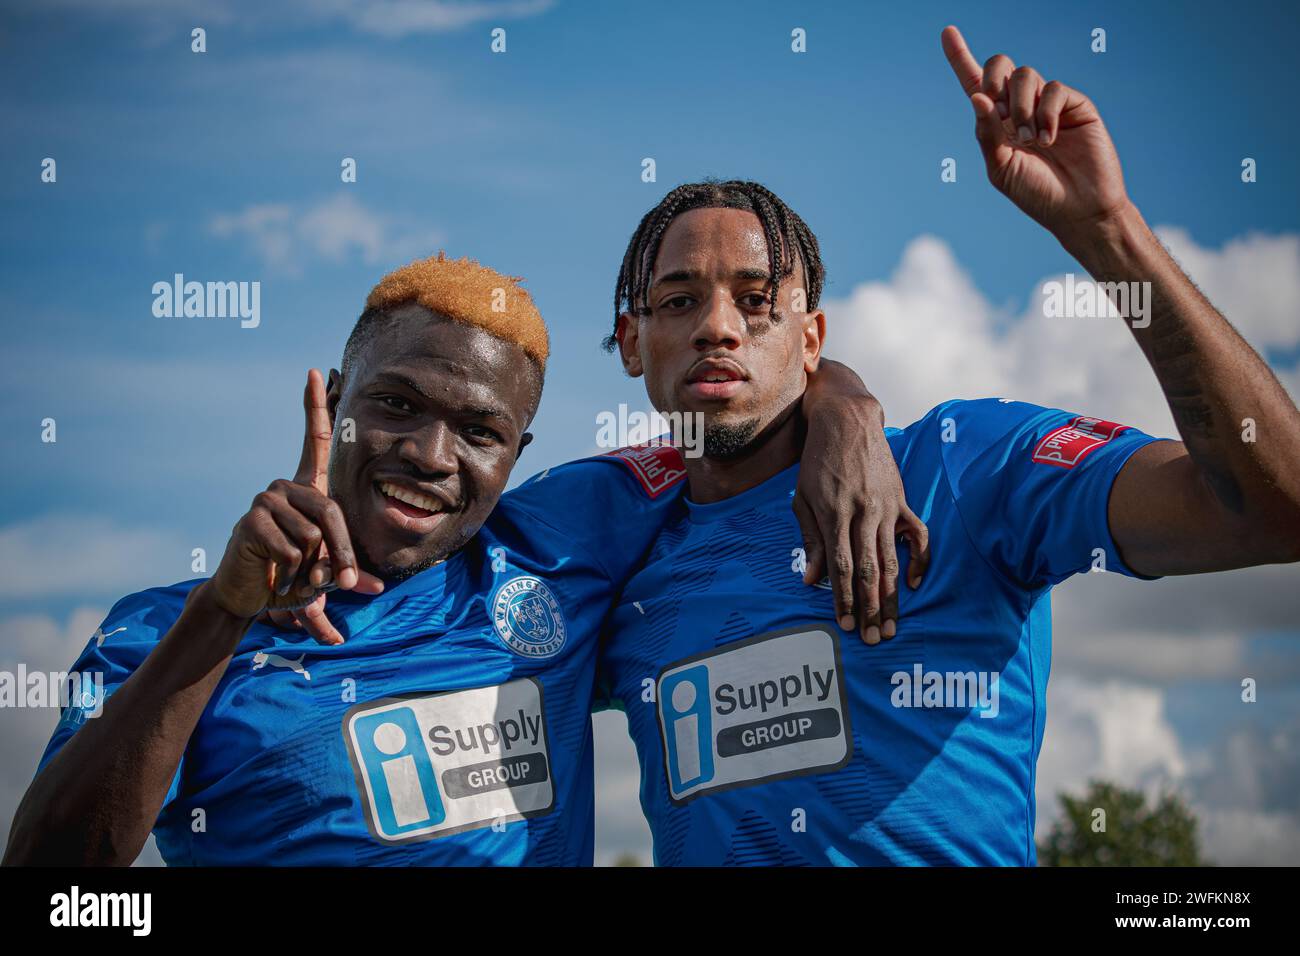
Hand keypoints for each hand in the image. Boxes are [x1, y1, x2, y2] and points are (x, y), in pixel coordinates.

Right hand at [209, 369, 382, 642]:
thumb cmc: (289, 579)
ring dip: (310, 567)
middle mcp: (284, 487)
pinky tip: (276, 574)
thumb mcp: (324, 574)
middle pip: (332, 513)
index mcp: (305, 489)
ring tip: (292, 574)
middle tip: (337, 582)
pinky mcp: (252, 520)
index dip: (314, 407)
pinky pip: (292, 548)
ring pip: (313, 535)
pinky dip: (291, 572)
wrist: (248, 596)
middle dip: (340, 554)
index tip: (316, 371)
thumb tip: (378, 587)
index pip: (313, 441)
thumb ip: (348, 573)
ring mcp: (265, 500)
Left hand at [796, 367, 929, 645]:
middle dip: (870, 608)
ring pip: (891, 559)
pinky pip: (917, 536)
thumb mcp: (802, 498)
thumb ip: (809, 540)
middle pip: (868, 569)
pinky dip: (918, 560)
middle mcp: (862, 512)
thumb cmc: (817, 462)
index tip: (846, 625)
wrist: (847, 421)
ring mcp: (886, 507)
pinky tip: (913, 583)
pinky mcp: (902, 500)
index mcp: (833, 513)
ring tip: (892, 625)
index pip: (841, 565)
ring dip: (892, 596)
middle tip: (873, 639)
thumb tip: (811, 581)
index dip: (844, 598)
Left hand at [941, 25, 1130, 242]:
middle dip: (993, 79)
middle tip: (999, 111)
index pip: (974, 84)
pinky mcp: (1075, 105)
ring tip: (1030, 140)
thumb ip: (986, 134)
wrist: (1078, 210)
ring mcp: (1047, 104)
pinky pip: (1054, 89)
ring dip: (1021, 107)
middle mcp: (1020, 107)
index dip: (960, 57)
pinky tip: (1049, 139)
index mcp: (995, 123)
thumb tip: (977, 97)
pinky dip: (1047, 113)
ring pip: (1026, 75)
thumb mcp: (1001, 169)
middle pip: (1000, 67)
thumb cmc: (1037, 194)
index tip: (947, 32)